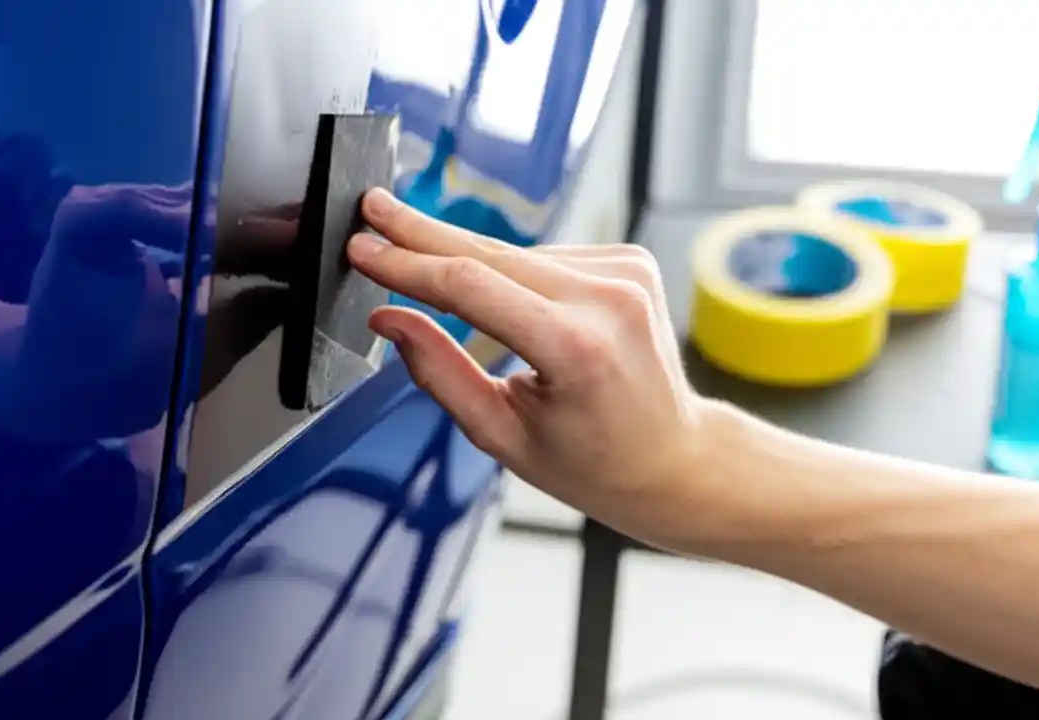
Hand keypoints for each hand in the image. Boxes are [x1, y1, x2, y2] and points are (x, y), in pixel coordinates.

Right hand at [347, 188, 709, 540]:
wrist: (674, 458)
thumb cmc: (593, 463)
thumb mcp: (502, 436)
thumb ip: (439, 373)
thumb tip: (388, 319)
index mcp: (577, 349)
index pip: (471, 287)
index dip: (409, 264)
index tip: (364, 247)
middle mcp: (608, 300)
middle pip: (490, 252)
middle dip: (422, 233)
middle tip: (372, 209)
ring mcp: (627, 273)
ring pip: (515, 253)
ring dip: (468, 262)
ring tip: (432, 276)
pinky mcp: (631, 261)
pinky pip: (545, 258)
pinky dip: (514, 274)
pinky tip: (511, 308)